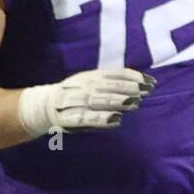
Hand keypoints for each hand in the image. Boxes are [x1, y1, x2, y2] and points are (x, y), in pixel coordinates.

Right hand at [18, 68, 154, 136]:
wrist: (43, 106)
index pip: (115, 73)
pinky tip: (116, 120)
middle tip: (147, 92)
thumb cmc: (73, 95)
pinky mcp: (70, 118)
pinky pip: (87, 118)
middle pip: (110, 86)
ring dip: (118, 102)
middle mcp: (84, 86)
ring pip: (100, 100)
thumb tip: (137, 82)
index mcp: (90, 76)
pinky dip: (102, 119)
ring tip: (135, 104)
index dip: (134, 77)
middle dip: (130, 88)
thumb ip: (109, 81)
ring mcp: (76, 102)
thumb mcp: (89, 81)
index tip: (150, 82)